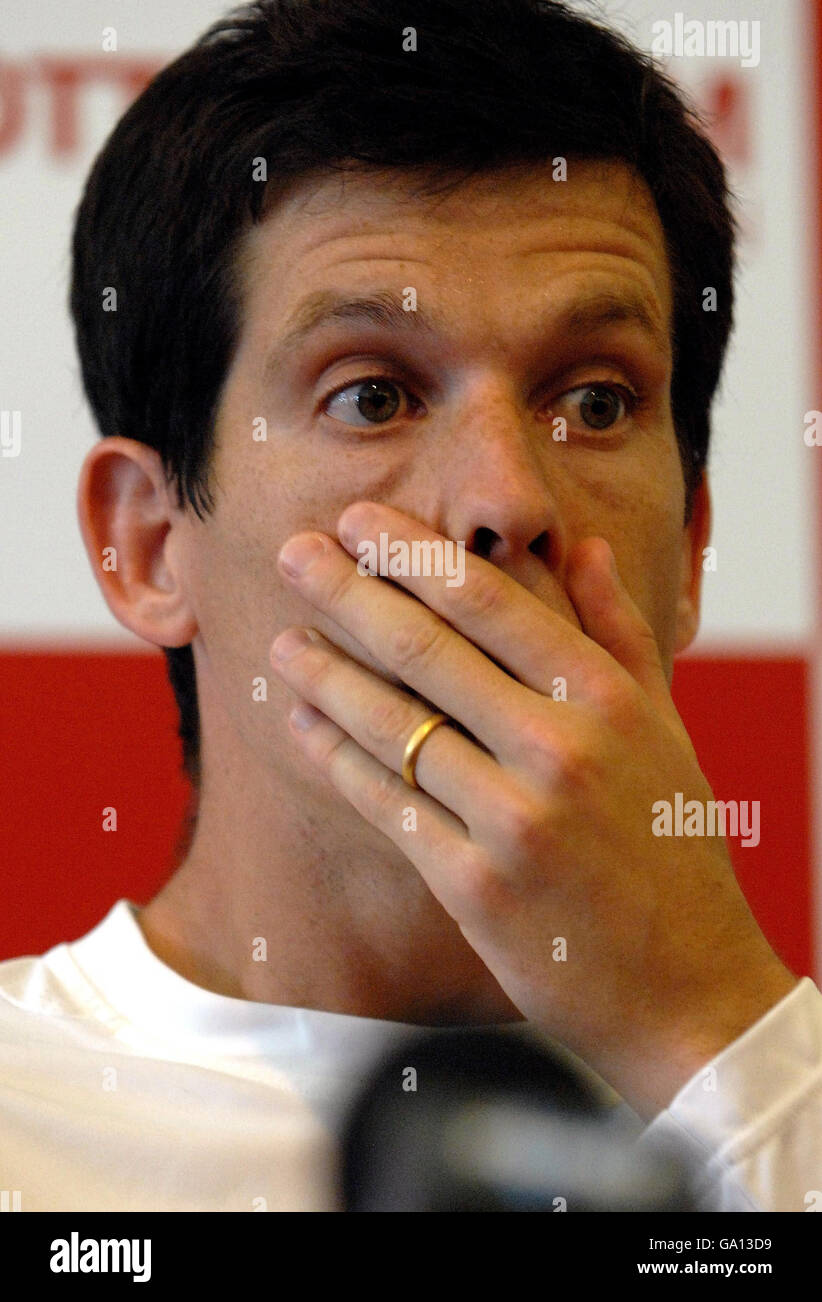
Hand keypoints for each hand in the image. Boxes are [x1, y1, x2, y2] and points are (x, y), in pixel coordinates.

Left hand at [271, 501, 798, 1116]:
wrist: (690, 987)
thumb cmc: (673, 846)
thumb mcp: (666, 727)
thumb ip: (617, 631)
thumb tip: (578, 545)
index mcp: (606, 698)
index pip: (489, 601)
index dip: (411, 553)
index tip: (358, 521)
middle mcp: (559, 749)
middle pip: (426, 650)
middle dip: (347, 593)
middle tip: (293, 552)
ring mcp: (514, 821)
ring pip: (393, 726)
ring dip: (325, 676)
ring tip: (282, 643)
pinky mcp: (475, 887)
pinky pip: (388, 804)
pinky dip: (338, 759)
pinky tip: (305, 725)